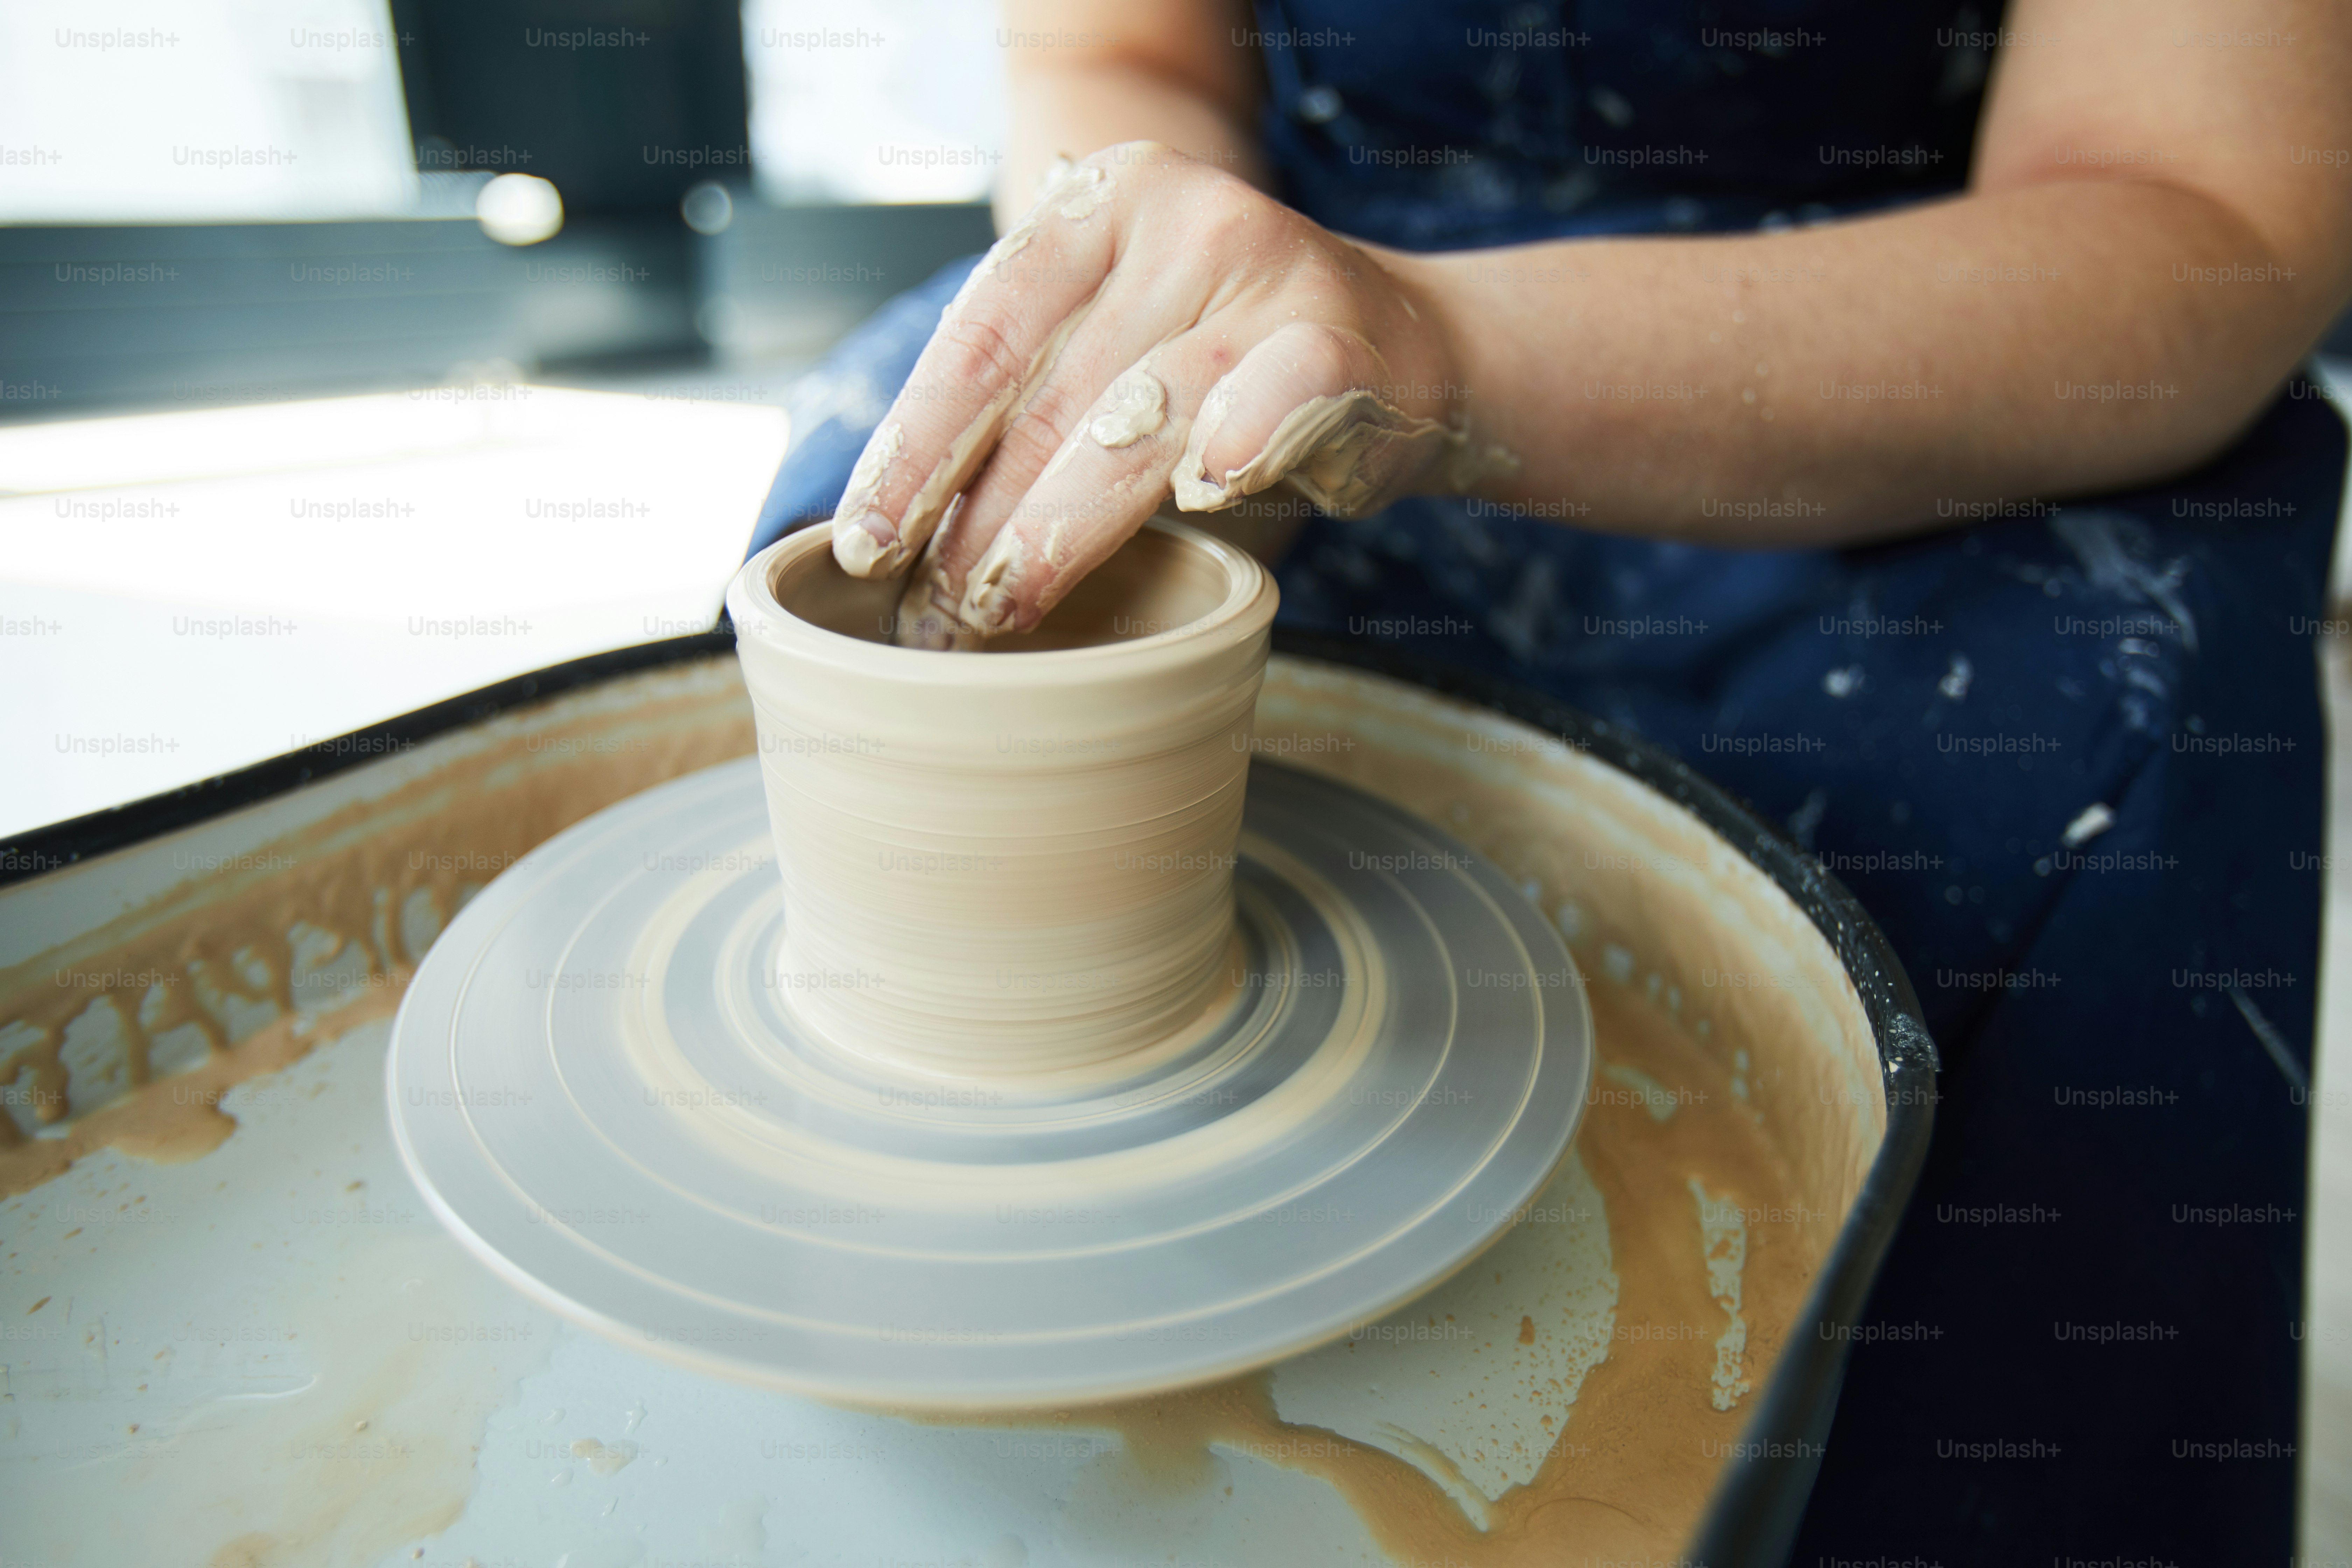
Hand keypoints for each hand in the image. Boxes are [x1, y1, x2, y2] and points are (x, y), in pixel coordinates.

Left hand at [824, 142, 1509, 644]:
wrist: (1401, 344)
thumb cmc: (1222, 366)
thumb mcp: (1108, 346)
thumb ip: (1024, 406)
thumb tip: (897, 538)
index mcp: (1096, 203)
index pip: (979, 336)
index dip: (914, 448)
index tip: (865, 545)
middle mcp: (1180, 218)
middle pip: (1048, 394)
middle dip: (977, 522)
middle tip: (933, 620)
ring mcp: (1266, 273)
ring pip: (1139, 415)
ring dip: (1060, 528)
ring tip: (1002, 607)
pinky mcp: (1341, 341)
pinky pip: (1280, 399)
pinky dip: (1242, 443)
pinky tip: (1207, 491)